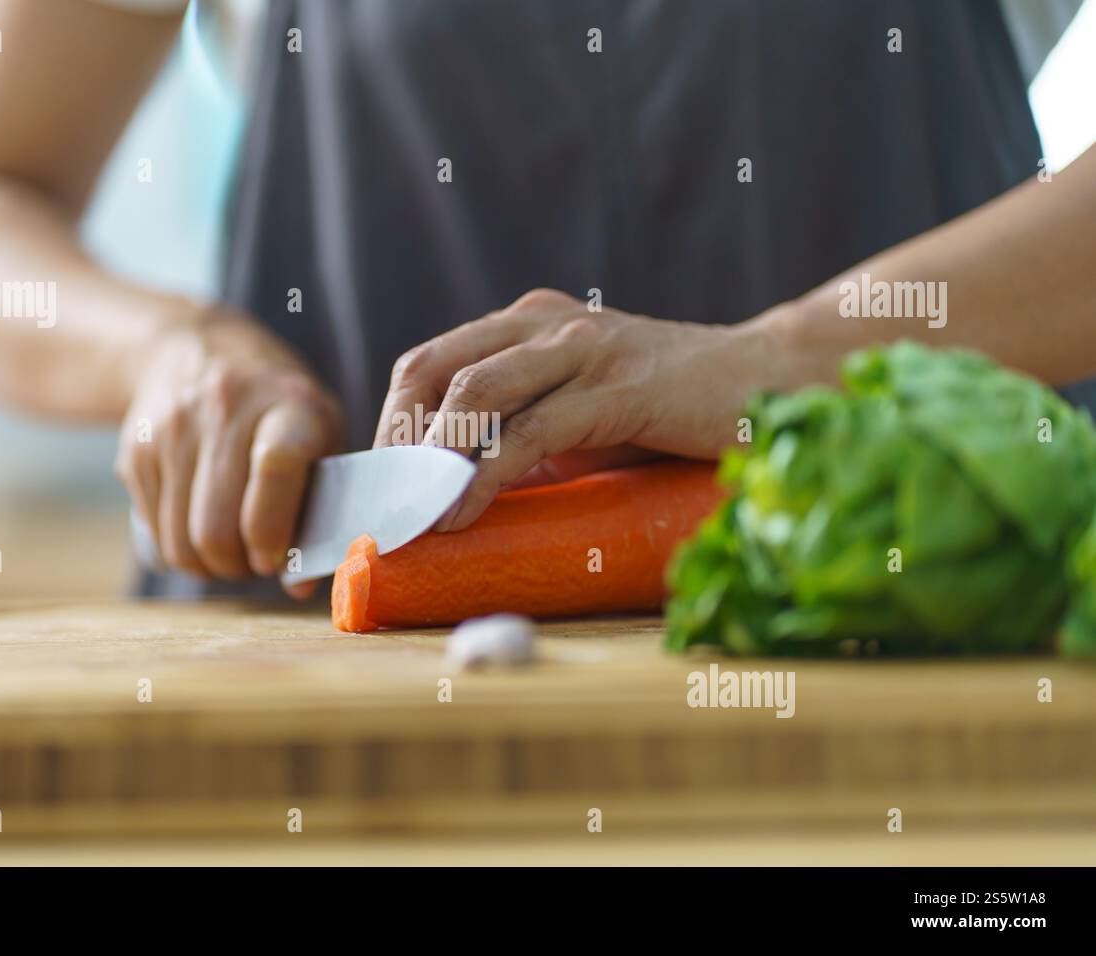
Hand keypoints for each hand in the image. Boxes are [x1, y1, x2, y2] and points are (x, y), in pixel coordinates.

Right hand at [115, 315, 342, 589]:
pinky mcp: (136, 450)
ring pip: (181, 540)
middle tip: (257, 563)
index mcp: (287, 404)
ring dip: (209, 565)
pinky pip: (156, 531)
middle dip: (239, 566)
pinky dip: (181, 548)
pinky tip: (202, 528)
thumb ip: (321, 506)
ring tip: (233, 551)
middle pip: (217, 526)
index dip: (273, 529)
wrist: (198, 349)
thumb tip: (301, 587)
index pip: (276, 468)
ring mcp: (172, 429)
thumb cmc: (280, 408)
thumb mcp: (320, 436)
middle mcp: (225, 409)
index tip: (276, 557)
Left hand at [375, 288, 800, 530]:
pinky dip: (484, 477)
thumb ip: (528, 435)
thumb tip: (459, 496)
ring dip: (428, 462)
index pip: (429, 362)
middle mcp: (546, 323)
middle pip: (431, 369)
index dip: (390, 424)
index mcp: (530, 323)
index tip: (379, 487)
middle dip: (393, 442)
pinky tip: (461, 515)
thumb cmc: (675, 408)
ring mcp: (584, 349)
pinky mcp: (620, 387)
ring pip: (472, 392)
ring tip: (409, 516)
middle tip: (384, 506)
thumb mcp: (584, 416)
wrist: (774, 378)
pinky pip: (531, 432)